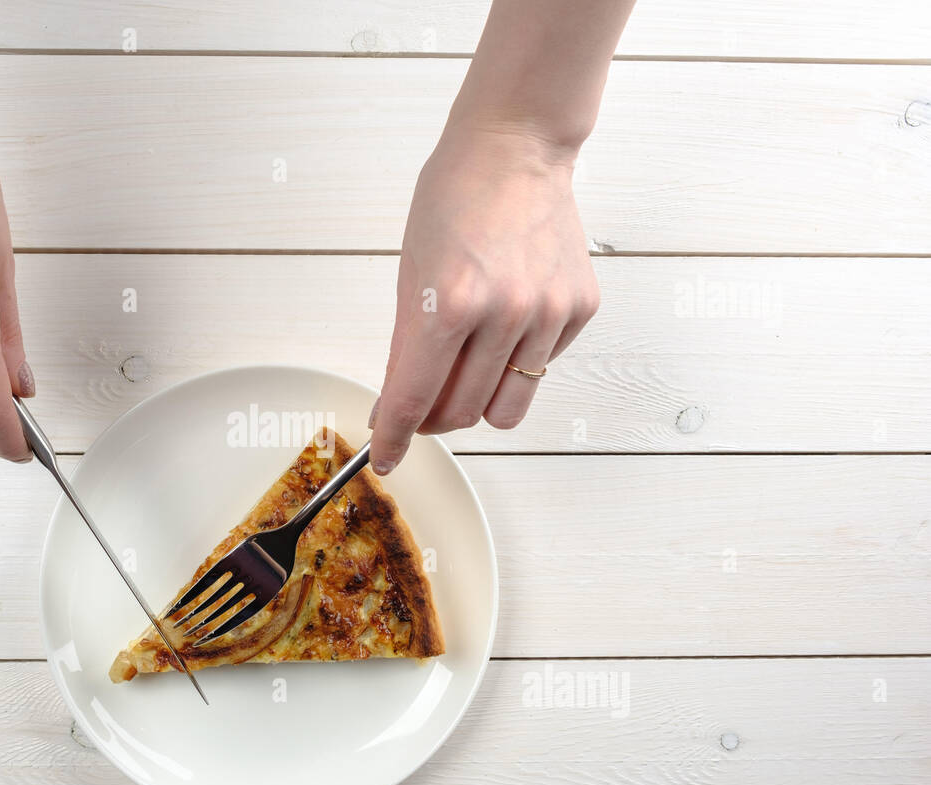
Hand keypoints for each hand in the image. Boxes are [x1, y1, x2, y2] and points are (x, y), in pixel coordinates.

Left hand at [368, 123, 599, 474]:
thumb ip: (407, 345)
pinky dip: (518, 361)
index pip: (413, 399)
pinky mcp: (579, 309)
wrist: (514, 149)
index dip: (393, 437)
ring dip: (477, 399)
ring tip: (467, 364)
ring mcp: (548, 313)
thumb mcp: (410, 272)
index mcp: (449, 303)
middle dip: (432, 418)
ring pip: (506, 408)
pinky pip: (541, 370)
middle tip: (421, 400)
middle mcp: (504, 314)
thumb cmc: (454, 199)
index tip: (385, 456)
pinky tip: (510, 319)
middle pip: (460, 415)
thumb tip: (400, 405)